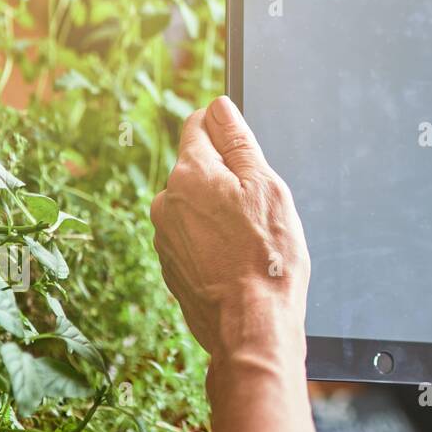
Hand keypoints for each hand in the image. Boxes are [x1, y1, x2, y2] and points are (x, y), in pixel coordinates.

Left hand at [151, 96, 312, 431]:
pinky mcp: (171, 266)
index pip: (199, 126)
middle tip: (261, 205)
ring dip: (220, 211)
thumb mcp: (266, 186)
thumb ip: (238, 141)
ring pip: (195, 205)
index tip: (243, 144)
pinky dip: (213, 240)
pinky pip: (193, 237)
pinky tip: (238, 258)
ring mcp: (165, 236)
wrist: (251, 325)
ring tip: (252, 238)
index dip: (224, 128)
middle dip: (227, 177)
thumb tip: (218, 107)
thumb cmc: (266, 256)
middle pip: (198, 168)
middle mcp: (166, 201)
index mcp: (190, 174)